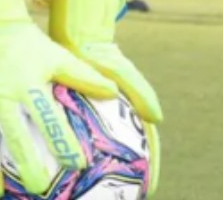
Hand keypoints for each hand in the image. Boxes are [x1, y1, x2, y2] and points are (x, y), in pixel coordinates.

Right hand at [0, 0, 116, 198]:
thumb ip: (84, 76)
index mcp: (30, 85)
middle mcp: (5, 97)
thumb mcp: (58, 56)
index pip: (49, 118)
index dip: (62, 141)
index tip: (76, 164)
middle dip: (26, 164)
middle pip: (15, 136)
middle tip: (38, 188)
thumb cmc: (29, 46)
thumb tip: (113, 92)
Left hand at [48, 0, 163, 194]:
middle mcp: (114, 119)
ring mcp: (95, 121)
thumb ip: (140, 90)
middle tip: (128, 195)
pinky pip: (76, 145)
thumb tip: (157, 119)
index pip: (147, 143)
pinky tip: (66, 174)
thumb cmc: (99, 53)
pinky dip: (76, 160)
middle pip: (127, 153)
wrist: (72, 39)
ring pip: (103, 153)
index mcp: (130, 111)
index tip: (151, 186)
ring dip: (104, 173)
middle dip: (129, 176)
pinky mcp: (74, 120)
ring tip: (94, 192)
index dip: (152, 164)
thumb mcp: (120, 70)